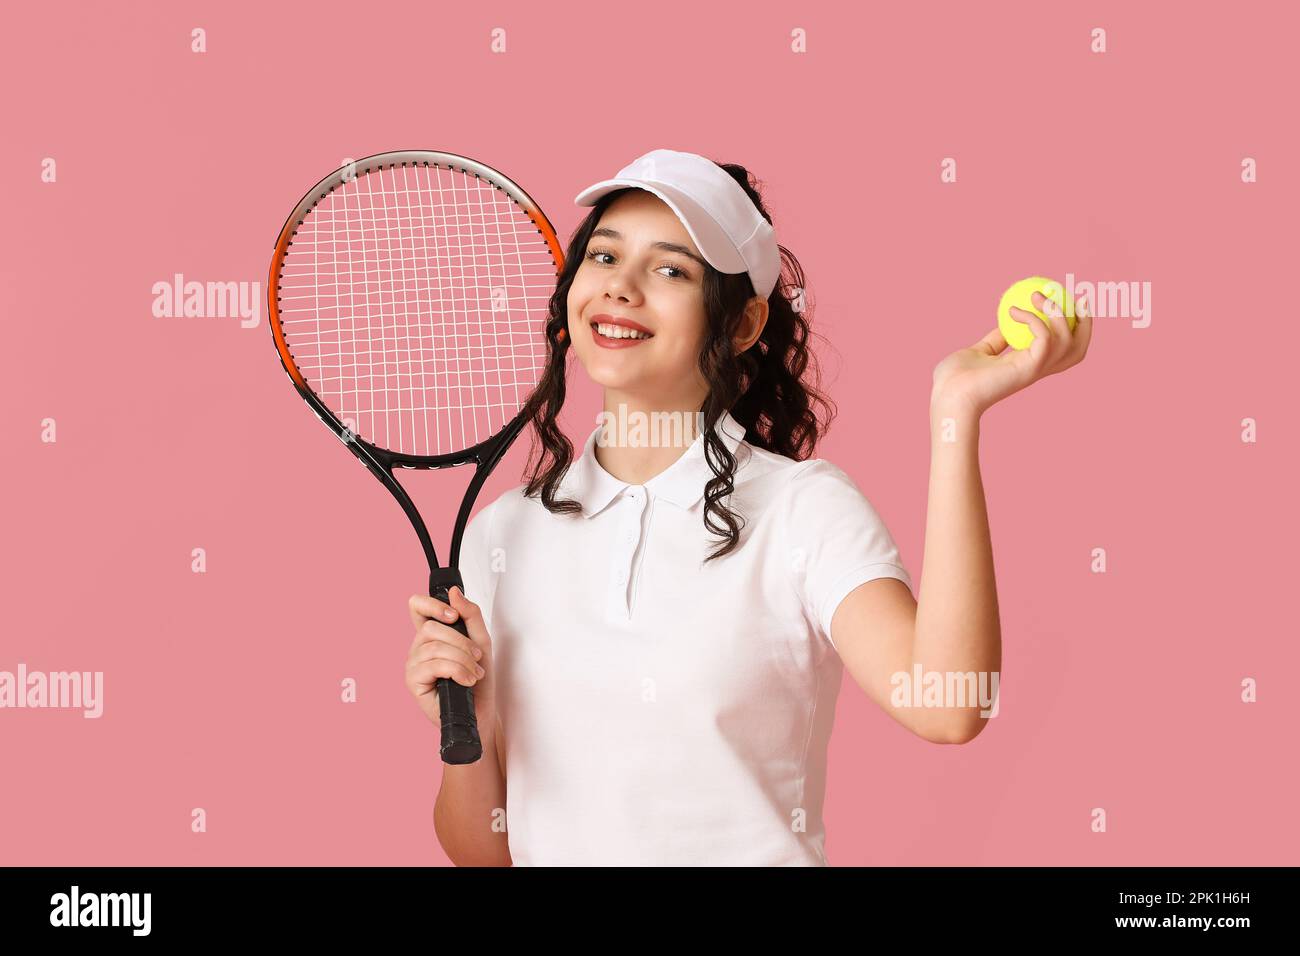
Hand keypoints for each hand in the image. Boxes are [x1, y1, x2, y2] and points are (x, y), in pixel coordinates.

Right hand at [405, 587, 496, 737]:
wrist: (481, 712)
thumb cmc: (479, 680)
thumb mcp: (481, 640)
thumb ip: (470, 614)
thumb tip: (453, 593)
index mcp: (431, 635)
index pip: (417, 607)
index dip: (431, 604)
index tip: (453, 616)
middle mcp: (418, 647)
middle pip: (431, 627)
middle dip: (461, 642)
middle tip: (476, 658)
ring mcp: (413, 664)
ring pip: (435, 647)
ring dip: (462, 659)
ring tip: (474, 674)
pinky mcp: (413, 682)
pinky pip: (434, 665)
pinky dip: (457, 671)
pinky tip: (466, 681)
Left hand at [931, 291, 1092, 416]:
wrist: (947, 396)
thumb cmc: (956, 379)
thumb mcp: (979, 352)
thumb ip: (996, 339)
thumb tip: (1005, 321)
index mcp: (1028, 366)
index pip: (1063, 349)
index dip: (1074, 327)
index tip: (1070, 301)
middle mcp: (1037, 369)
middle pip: (1077, 349)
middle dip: (1085, 323)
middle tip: (1077, 298)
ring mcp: (1035, 369)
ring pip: (1068, 340)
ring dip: (1058, 312)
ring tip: (1037, 295)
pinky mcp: (1029, 368)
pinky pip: (1045, 337)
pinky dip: (1034, 319)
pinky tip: (1013, 312)